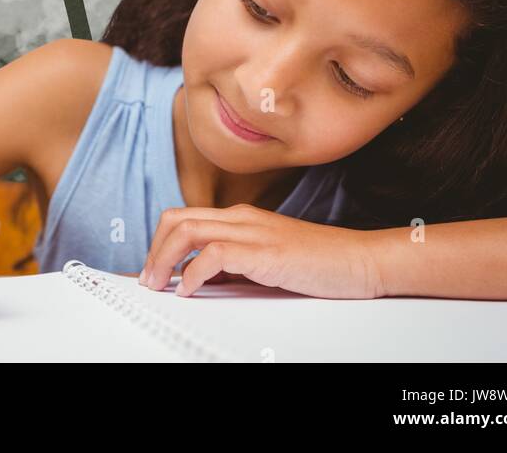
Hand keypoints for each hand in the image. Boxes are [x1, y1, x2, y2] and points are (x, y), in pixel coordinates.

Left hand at [138, 204, 384, 298]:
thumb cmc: (318, 263)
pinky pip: (215, 253)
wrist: (358, 260)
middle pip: (177, 219)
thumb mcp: (266, 262)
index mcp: (240, 217)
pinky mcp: (264, 251)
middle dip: (154, 249)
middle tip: (147, 280)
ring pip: (188, 230)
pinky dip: (194, 272)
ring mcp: (252, 231)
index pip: (185, 218)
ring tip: (159, 285)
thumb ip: (235, 266)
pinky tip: (190, 290)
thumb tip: (200, 281)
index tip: (149, 270)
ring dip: (164, 259)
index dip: (159, 242)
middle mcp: (241, 217)